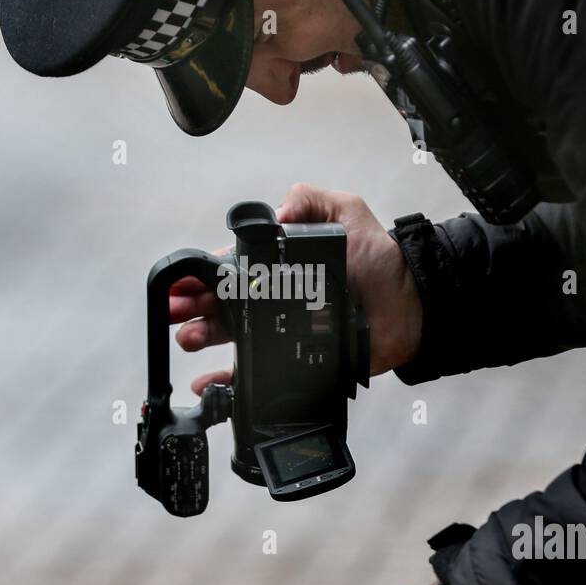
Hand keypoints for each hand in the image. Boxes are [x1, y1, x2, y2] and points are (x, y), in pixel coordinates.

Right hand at [169, 183, 422, 394]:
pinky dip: (225, 380)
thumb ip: (310, 201)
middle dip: (193, 305)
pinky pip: (254, 373)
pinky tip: (205, 383)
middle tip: (174, 310)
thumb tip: (274, 214)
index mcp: (282, 266)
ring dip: (201, 335)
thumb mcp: (346, 212)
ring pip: (231, 335)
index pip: (234, 269)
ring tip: (186, 336)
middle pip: (224, 302)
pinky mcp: (296, 360)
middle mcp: (277, 298)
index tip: (184, 279)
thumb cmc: (382, 262)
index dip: (206, 274)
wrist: (411, 305)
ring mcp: (284, 330)